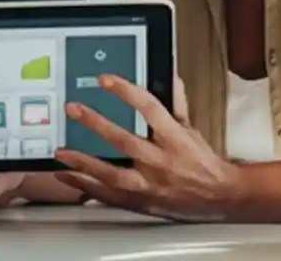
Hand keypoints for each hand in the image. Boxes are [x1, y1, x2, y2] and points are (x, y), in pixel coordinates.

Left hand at [53, 74, 242, 221]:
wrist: (219, 198)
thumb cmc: (202, 161)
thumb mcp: (191, 128)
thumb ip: (176, 103)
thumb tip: (170, 76)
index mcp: (175, 139)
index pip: (150, 108)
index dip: (127, 92)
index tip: (106, 79)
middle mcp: (161, 162)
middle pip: (125, 141)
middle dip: (96, 124)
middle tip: (73, 109)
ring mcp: (150, 186)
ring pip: (112, 175)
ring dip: (84, 163)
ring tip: (61, 152)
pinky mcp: (141, 203)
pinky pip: (109, 196)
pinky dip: (85, 187)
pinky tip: (66, 177)